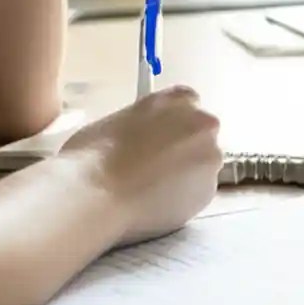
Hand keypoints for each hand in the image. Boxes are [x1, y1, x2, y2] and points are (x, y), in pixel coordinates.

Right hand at [60, 85, 223, 244]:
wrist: (96, 191)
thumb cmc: (94, 154)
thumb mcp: (118, 119)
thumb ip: (144, 123)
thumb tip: (144, 137)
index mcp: (178, 99)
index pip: (188, 105)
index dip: (172, 124)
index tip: (160, 138)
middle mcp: (202, 124)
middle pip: (200, 135)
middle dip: (183, 149)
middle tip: (153, 167)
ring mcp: (209, 158)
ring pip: (202, 166)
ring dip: (185, 175)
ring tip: (149, 190)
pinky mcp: (208, 192)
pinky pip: (197, 194)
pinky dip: (182, 200)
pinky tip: (154, 204)